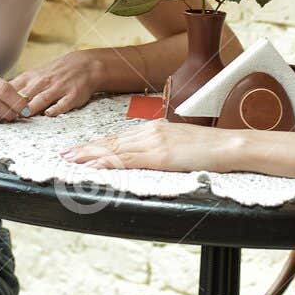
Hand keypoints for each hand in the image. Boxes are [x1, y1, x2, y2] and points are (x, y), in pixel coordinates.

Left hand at [9, 51, 102, 116]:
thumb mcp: (35, 74)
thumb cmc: (56, 73)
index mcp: (31, 78)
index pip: (11, 89)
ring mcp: (58, 89)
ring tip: (22, 117)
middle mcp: (43, 82)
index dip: (1, 100)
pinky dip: (56, 109)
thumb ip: (18, 86)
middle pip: (24, 96)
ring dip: (31, 108)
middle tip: (4, 118)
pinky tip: (48, 114)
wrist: (85, 65)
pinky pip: (63, 103)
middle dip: (13, 108)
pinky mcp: (73, 96)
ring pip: (41, 99)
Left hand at [61, 120, 236, 171]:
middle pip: (112, 142)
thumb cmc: (212, 148)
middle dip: (86, 148)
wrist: (231, 145)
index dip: (98, 144)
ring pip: (115, 150)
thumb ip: (164, 149)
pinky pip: (128, 159)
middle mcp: (151, 132)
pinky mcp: (161, 155)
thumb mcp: (183, 145)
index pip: (120, 139)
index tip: (80, 148)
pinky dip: (108, 162)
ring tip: (70, 159)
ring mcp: (155, 143)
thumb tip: (152, 158)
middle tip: (64, 154)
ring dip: (90, 155)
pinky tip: (95, 165)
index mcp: (156, 129)